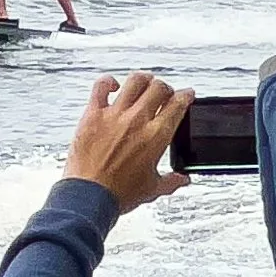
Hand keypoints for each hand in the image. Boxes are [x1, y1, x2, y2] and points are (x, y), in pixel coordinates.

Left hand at [64, 74, 191, 213]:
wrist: (89, 196)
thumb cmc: (119, 194)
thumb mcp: (152, 189)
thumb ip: (171, 181)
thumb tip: (182, 179)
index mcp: (156, 137)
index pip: (178, 105)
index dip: (185, 96)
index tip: (186, 94)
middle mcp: (137, 121)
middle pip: (158, 88)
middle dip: (165, 88)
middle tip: (164, 93)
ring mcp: (114, 115)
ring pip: (134, 81)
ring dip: (143, 79)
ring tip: (144, 83)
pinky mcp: (92, 114)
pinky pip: (101, 87)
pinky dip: (108, 81)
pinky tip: (113, 85)